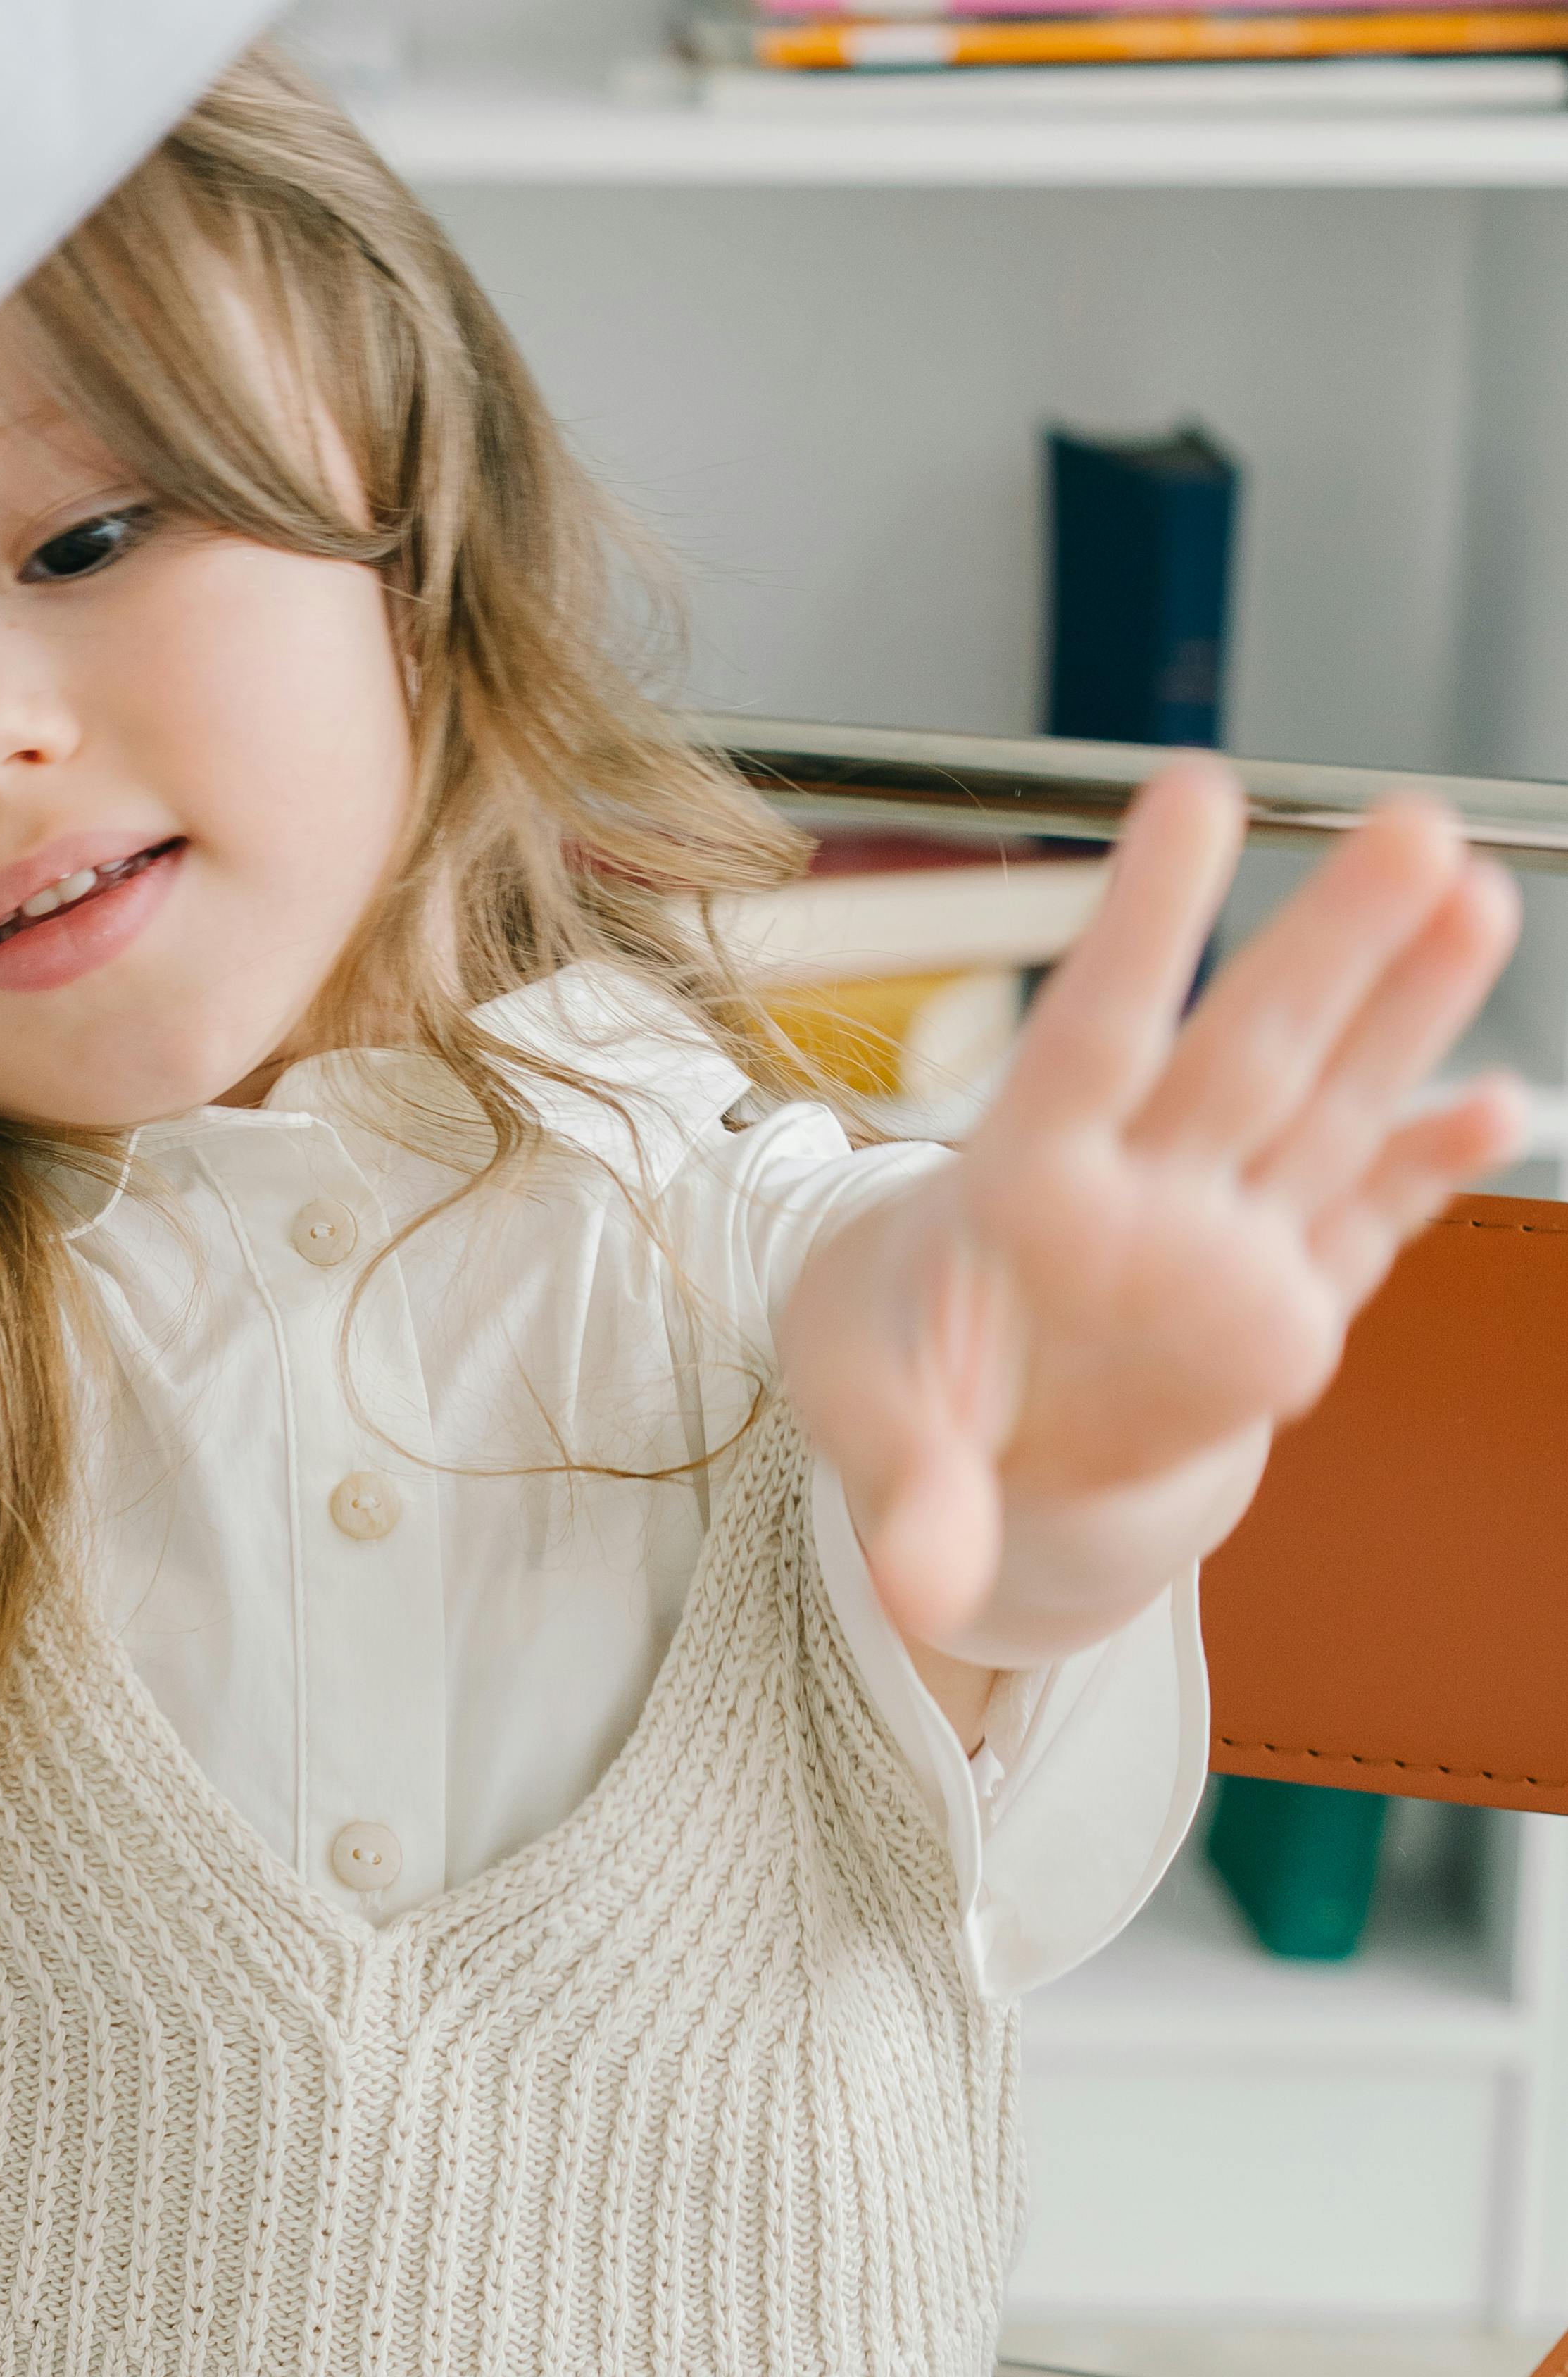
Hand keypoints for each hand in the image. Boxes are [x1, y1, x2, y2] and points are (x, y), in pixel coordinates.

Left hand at [779, 760, 1525, 1664]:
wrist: (970, 1445)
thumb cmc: (906, 1386)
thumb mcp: (877, 1435)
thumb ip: (915, 1498)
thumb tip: (922, 1584)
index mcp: (1023, 1185)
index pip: (1092, 1034)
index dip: (1147, 921)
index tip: (1195, 792)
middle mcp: (1142, 1190)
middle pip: (1246, 1051)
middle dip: (1330, 942)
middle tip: (1409, 819)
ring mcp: (1221, 1242)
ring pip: (1324, 1106)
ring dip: (1402, 1007)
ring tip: (1471, 890)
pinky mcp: (1280, 1306)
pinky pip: (1362, 1224)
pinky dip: (1427, 1170)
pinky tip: (1499, 1100)